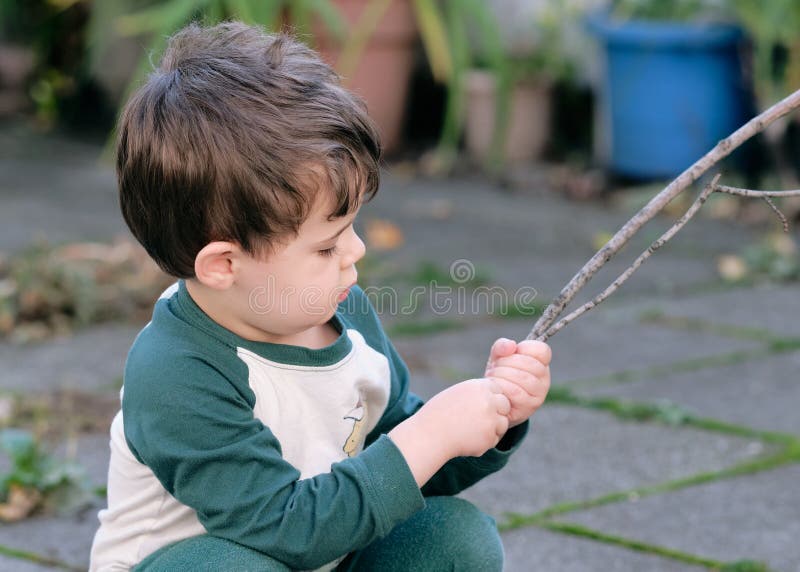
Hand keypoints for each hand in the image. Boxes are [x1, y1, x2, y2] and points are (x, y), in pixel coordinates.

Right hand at [389, 379, 510, 484]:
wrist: (429, 435)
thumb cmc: (438, 414)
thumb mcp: (457, 394)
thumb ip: (477, 394)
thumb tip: (495, 397)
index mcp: (478, 387)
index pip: (497, 389)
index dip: (491, 398)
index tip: (482, 406)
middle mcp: (487, 401)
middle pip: (505, 405)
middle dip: (497, 412)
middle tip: (481, 420)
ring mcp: (491, 420)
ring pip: (503, 423)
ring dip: (492, 428)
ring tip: (471, 431)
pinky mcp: (490, 437)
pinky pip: (495, 439)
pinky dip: (485, 442)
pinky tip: (467, 440)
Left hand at [484, 338, 550, 426]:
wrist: (495, 401)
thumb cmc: (499, 375)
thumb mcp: (498, 357)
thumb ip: (502, 346)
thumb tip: (511, 345)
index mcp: (540, 362)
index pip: (542, 350)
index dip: (525, 348)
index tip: (513, 353)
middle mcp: (544, 377)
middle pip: (529, 363)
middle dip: (506, 362)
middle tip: (494, 367)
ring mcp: (540, 392)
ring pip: (524, 378)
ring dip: (502, 375)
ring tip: (493, 377)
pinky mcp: (531, 405)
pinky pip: (517, 393)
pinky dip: (503, 387)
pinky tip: (496, 388)